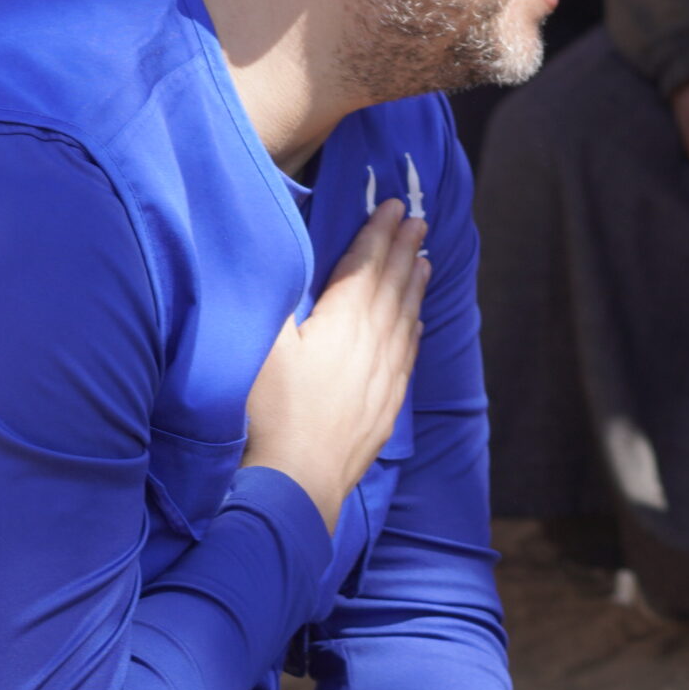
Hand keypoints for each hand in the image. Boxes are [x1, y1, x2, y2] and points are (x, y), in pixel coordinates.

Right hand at [244, 201, 427, 533]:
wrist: (298, 483)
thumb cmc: (269, 413)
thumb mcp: (262, 347)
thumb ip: (277, 300)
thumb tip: (286, 261)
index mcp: (343, 321)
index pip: (365, 265)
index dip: (378, 233)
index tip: (392, 205)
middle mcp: (372, 343)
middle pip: (392, 285)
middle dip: (404, 249)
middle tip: (418, 219)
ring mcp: (384, 377)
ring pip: (405, 318)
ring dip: (414, 285)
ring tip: (425, 259)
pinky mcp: (386, 406)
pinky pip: (407, 354)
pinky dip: (414, 329)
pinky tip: (417, 323)